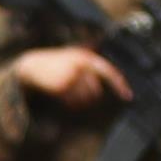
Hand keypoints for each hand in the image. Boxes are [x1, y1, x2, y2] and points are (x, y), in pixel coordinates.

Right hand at [12, 44, 130, 108]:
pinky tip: (60, 96)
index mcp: (85, 57)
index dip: (119, 84)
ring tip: (66, 93)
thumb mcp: (74, 60)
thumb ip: (90, 69)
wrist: (32, 66)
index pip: (108, 71)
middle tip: (75, 93)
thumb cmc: (56, 65)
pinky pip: (72, 101)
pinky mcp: (62, 86)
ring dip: (77, 100)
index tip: (128, 96)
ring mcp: (71, 75)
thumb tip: (106, 86)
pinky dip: (68, 103)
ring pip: (84, 98)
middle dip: (87, 96)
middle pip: (95, 91)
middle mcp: (80, 65)